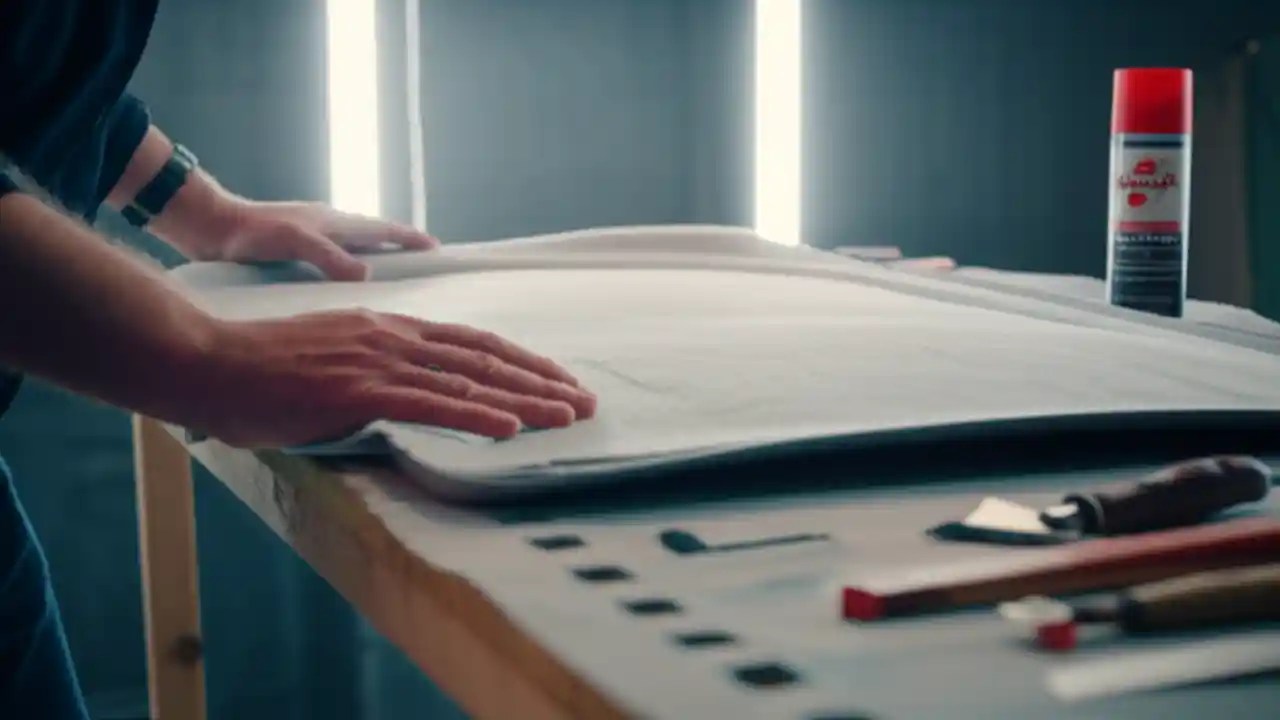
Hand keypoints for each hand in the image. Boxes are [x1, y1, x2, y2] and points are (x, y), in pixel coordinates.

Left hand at [161, 197, 437, 280]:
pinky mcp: (297, 256)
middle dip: (402, 250)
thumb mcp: (292, 241)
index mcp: (335, 223)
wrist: (208, 226)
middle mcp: (330, 229)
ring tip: (395, 284)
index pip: (384, 229)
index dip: (412, 240)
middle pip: (376, 238)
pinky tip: (347, 294)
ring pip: (357, 250)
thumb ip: (329, 256)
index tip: (439, 250)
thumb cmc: (250, 232)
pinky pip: (336, 264)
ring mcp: (314, 241)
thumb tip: (368, 273)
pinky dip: (352, 274)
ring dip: (378, 262)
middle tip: (425, 268)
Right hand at [189, 310, 596, 446]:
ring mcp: (380, 361)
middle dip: (541, 379)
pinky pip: (432, 403)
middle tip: (584, 400)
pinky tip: (512, 427)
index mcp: (390, 329)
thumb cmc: (261, 370)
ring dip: (526, 399)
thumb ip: (374, 370)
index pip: (472, 344)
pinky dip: (478, 415)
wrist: (210, 362)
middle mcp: (394, 337)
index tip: (555, 380)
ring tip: (568, 416)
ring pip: (470, 379)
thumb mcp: (332, 360)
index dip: (520, 362)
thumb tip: (403, 395)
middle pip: (485, 357)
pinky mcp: (361, 390)